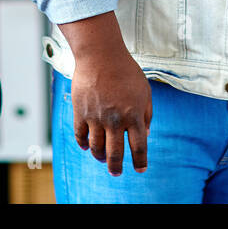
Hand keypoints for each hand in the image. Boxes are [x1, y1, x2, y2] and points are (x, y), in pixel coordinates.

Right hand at [61, 12, 152, 174]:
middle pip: (115, 154)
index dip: (140, 162)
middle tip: (116, 173)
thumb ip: (147, 114)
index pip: (139, 147)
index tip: (140, 170)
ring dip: (99, 157)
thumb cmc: (125, 71)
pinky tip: (87, 146)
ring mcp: (96, 118)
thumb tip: (146, 134)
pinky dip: (83, 144)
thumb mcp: (145, 91)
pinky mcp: (81, 112)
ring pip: (96, 148)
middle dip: (116, 168)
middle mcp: (116, 120)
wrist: (100, 55)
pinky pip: (80, 136)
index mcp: (134, 115)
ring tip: (102, 158)